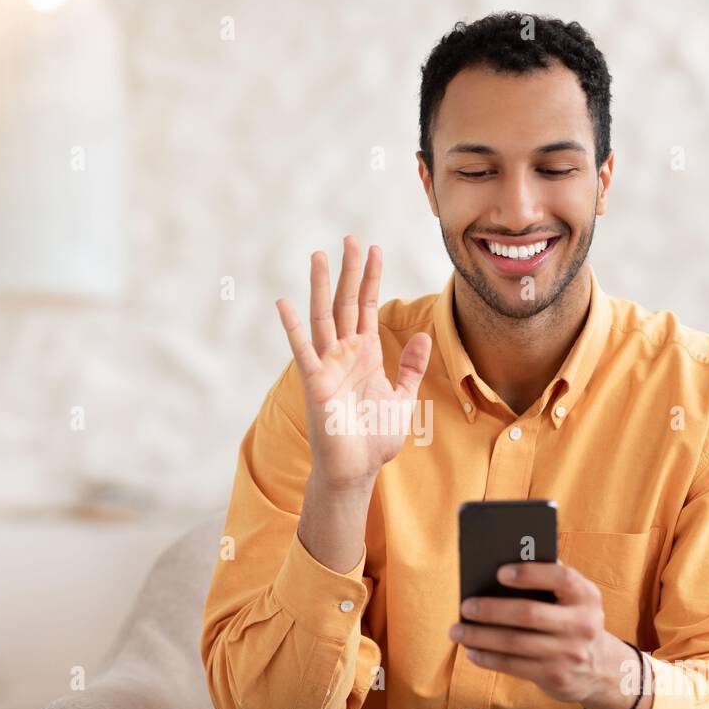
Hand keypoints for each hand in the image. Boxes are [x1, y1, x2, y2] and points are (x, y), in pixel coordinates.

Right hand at [275, 236, 431, 489]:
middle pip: (346, 303)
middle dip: (350, 271)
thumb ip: (410, 366)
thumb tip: (423, 336)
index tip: (374, 250)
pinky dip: (292, 327)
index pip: (367, 308)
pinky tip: (284, 303)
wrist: (357, 470)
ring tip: (320, 256)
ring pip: (323, 318)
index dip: (370, 279)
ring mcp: (328, 366)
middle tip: (352, 238)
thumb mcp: (402, 397)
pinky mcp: (315, 383)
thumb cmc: (374, 438)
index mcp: (365, 355)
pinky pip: (303, 351)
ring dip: (321, 287)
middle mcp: (344, 354)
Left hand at [449, 561, 620, 703]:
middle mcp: (582, 624)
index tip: (499, 573)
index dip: (530, 574)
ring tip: (457, 631)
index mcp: (586, 596)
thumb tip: (498, 565)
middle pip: (529, 614)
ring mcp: (569, 654)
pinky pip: (513, 666)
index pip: (562, 578)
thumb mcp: (573, 600)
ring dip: (480, 637)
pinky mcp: (555, 677)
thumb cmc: (571, 620)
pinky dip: (488, 658)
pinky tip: (471, 651)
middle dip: (491, 610)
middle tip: (465, 606)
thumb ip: (548, 581)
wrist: (601, 669)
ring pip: (515, 643)